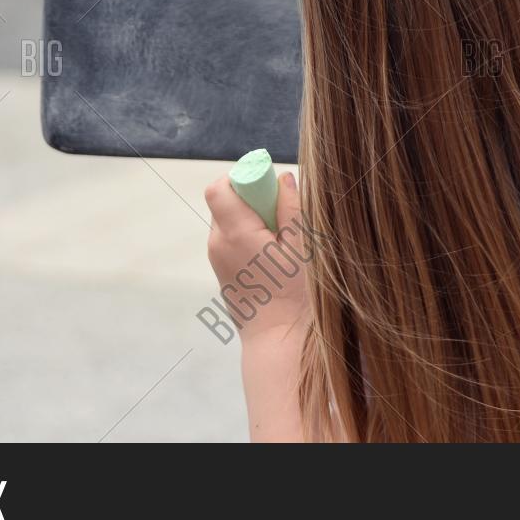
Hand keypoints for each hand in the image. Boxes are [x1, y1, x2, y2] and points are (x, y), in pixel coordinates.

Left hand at [204, 169, 311, 344]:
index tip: (270, 188)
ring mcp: (217, 259)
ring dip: (253, 217)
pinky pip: (232, 238)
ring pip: (230, 219)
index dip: (243, 178)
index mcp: (234, 233)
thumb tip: (283, 178)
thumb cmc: (295, 296)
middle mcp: (218, 243)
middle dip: (253, 197)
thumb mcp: (302, 247)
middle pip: (226, 201)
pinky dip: (250, 235)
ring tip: (282, 240)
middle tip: (283, 215)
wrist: (278, 341)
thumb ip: (291, 209)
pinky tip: (274, 256)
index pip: (220, 187)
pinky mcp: (223, 271)